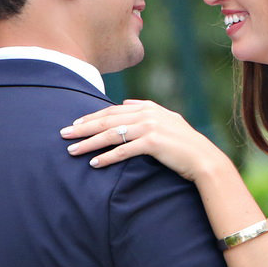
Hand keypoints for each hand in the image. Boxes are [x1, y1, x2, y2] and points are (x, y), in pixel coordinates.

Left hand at [62, 100, 230, 182]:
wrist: (203, 159)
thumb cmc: (184, 144)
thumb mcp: (167, 120)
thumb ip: (146, 110)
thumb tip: (126, 103)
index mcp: (149, 107)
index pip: (113, 110)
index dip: (91, 117)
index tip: (75, 124)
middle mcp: (147, 114)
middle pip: (107, 120)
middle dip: (83, 127)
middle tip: (64, 135)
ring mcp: (150, 127)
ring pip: (111, 134)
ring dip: (89, 143)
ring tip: (72, 151)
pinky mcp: (153, 143)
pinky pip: (123, 150)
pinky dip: (106, 157)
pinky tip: (94, 163)